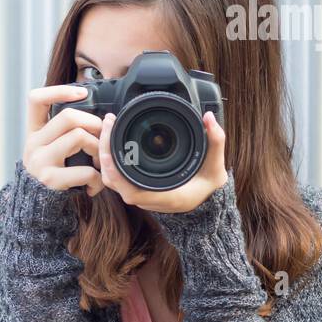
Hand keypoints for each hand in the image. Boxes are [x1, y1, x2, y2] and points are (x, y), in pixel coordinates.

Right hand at [22, 85, 105, 196]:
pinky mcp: (50, 179)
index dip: (59, 91)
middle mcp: (33, 143)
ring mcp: (40, 161)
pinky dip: (97, 178)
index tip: (82, 93)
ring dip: (98, 149)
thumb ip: (64, 132)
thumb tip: (101, 118)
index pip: (36, 99)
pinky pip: (84, 170)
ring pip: (79, 137)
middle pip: (68, 116)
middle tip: (101, 137)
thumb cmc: (53, 174)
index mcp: (34, 132)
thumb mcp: (50, 149)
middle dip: (93, 124)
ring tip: (99, 163)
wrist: (36, 207)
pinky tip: (94, 185)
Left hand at [97, 110, 227, 212]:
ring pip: (111, 178)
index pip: (131, 191)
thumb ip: (216, 142)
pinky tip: (112, 139)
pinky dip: (110, 158)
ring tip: (108, 127)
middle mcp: (147, 199)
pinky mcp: (136, 188)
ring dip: (105, 154)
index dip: (116, 173)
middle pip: (113, 180)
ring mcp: (139, 194)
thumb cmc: (208, 187)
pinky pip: (116, 176)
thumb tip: (209, 118)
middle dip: (105, 152)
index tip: (108, 152)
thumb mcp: (216, 166)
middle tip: (109, 123)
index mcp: (165, 196)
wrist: (205, 203)